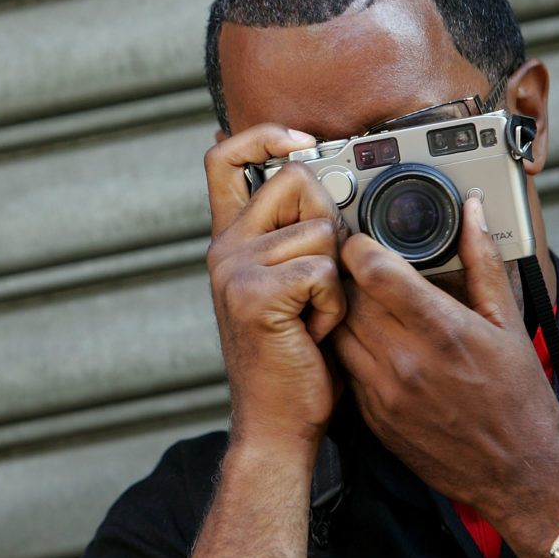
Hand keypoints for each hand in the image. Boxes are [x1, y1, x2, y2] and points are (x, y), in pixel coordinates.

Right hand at [204, 124, 349, 448]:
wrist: (276, 423)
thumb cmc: (294, 358)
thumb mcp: (287, 286)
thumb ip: (291, 236)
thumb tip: (323, 184)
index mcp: (230, 241)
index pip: (223, 158)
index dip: (262, 134)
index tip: (299, 140)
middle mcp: (224, 248)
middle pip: (296, 180)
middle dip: (328, 222)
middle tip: (316, 280)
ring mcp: (233, 269)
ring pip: (322, 229)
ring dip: (335, 278)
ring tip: (312, 315)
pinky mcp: (254, 293)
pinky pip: (323, 269)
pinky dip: (333, 305)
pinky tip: (312, 331)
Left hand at [330, 198, 558, 518]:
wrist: (520, 471)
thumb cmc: (519, 398)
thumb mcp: (509, 322)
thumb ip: (483, 260)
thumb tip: (473, 212)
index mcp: (442, 330)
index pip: (372, 270)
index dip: (360, 246)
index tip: (363, 241)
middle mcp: (406, 360)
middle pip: (347, 296)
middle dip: (351, 276)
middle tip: (364, 270)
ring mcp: (384, 391)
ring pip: (338, 330)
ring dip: (345, 312)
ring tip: (367, 306)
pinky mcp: (372, 416)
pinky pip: (344, 367)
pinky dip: (350, 348)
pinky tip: (371, 343)